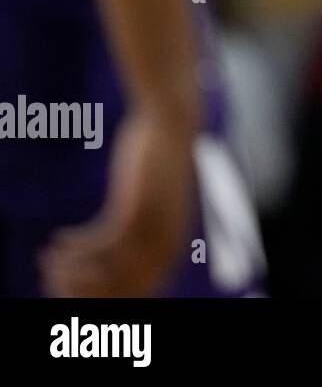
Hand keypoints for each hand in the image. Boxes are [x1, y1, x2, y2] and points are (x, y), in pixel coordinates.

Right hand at [39, 111, 195, 295]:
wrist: (171, 125)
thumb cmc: (161, 162)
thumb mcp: (155, 199)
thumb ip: (145, 223)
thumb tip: (126, 239)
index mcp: (174, 245)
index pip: (141, 289)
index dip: (104, 294)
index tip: (75, 285)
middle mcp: (167, 243)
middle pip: (124, 289)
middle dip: (84, 289)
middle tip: (54, 279)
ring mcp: (154, 228)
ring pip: (108, 272)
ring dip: (74, 272)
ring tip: (50, 262)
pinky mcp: (137, 209)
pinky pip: (101, 245)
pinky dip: (77, 248)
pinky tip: (57, 239)